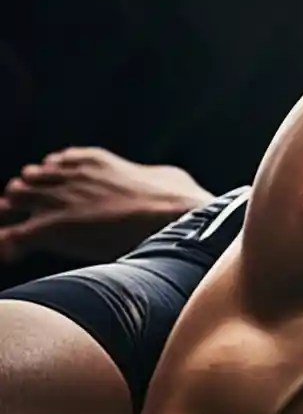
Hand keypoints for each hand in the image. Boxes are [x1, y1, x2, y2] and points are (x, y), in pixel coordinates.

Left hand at [0, 147, 212, 262]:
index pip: (55, 164)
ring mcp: (56, 199)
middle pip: (27, 179)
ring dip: (12, 213)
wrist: (170, 214)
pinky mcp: (51, 226)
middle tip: (27, 213)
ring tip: (17, 232)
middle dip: (25, 194)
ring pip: (12, 199)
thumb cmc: (175, 198)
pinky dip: (8, 245)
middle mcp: (68, 174)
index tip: (52, 190)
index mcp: (91, 160)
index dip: (50, 179)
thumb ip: (152, 177)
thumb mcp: (164, 176)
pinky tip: (13, 254)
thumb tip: (164, 183)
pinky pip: (12, 236)